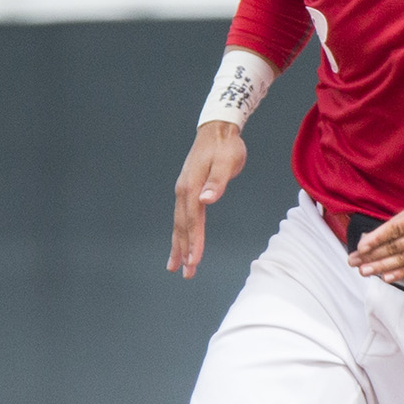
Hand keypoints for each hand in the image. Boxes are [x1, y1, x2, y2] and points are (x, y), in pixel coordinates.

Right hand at [168, 121, 246, 278]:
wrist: (218, 130)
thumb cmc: (226, 146)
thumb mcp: (227, 161)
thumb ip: (217, 181)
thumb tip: (206, 199)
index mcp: (192, 186)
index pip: (193, 220)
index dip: (194, 242)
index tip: (195, 261)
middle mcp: (183, 191)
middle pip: (182, 226)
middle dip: (184, 251)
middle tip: (186, 274)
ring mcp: (183, 191)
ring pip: (179, 224)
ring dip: (179, 246)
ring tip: (177, 267)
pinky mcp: (187, 190)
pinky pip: (183, 217)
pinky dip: (181, 233)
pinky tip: (181, 243)